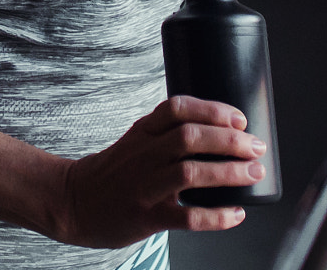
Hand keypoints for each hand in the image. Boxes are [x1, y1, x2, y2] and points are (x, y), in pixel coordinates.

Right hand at [49, 96, 264, 247]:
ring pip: (190, 173)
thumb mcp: (134, 142)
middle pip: (189, 137)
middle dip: (229, 140)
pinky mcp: (146, 217)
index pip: (177, 108)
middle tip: (255, 146)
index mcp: (142, 133)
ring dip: (228, 172)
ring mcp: (144, 186)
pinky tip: (236, 214)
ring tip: (253, 173)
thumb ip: (166, 135)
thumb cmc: (112, 173)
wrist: (72, 202)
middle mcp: (143, 155)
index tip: (238, 118)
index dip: (212, 109)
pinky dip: (216, 216)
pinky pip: (186, 218)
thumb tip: (219, 134)